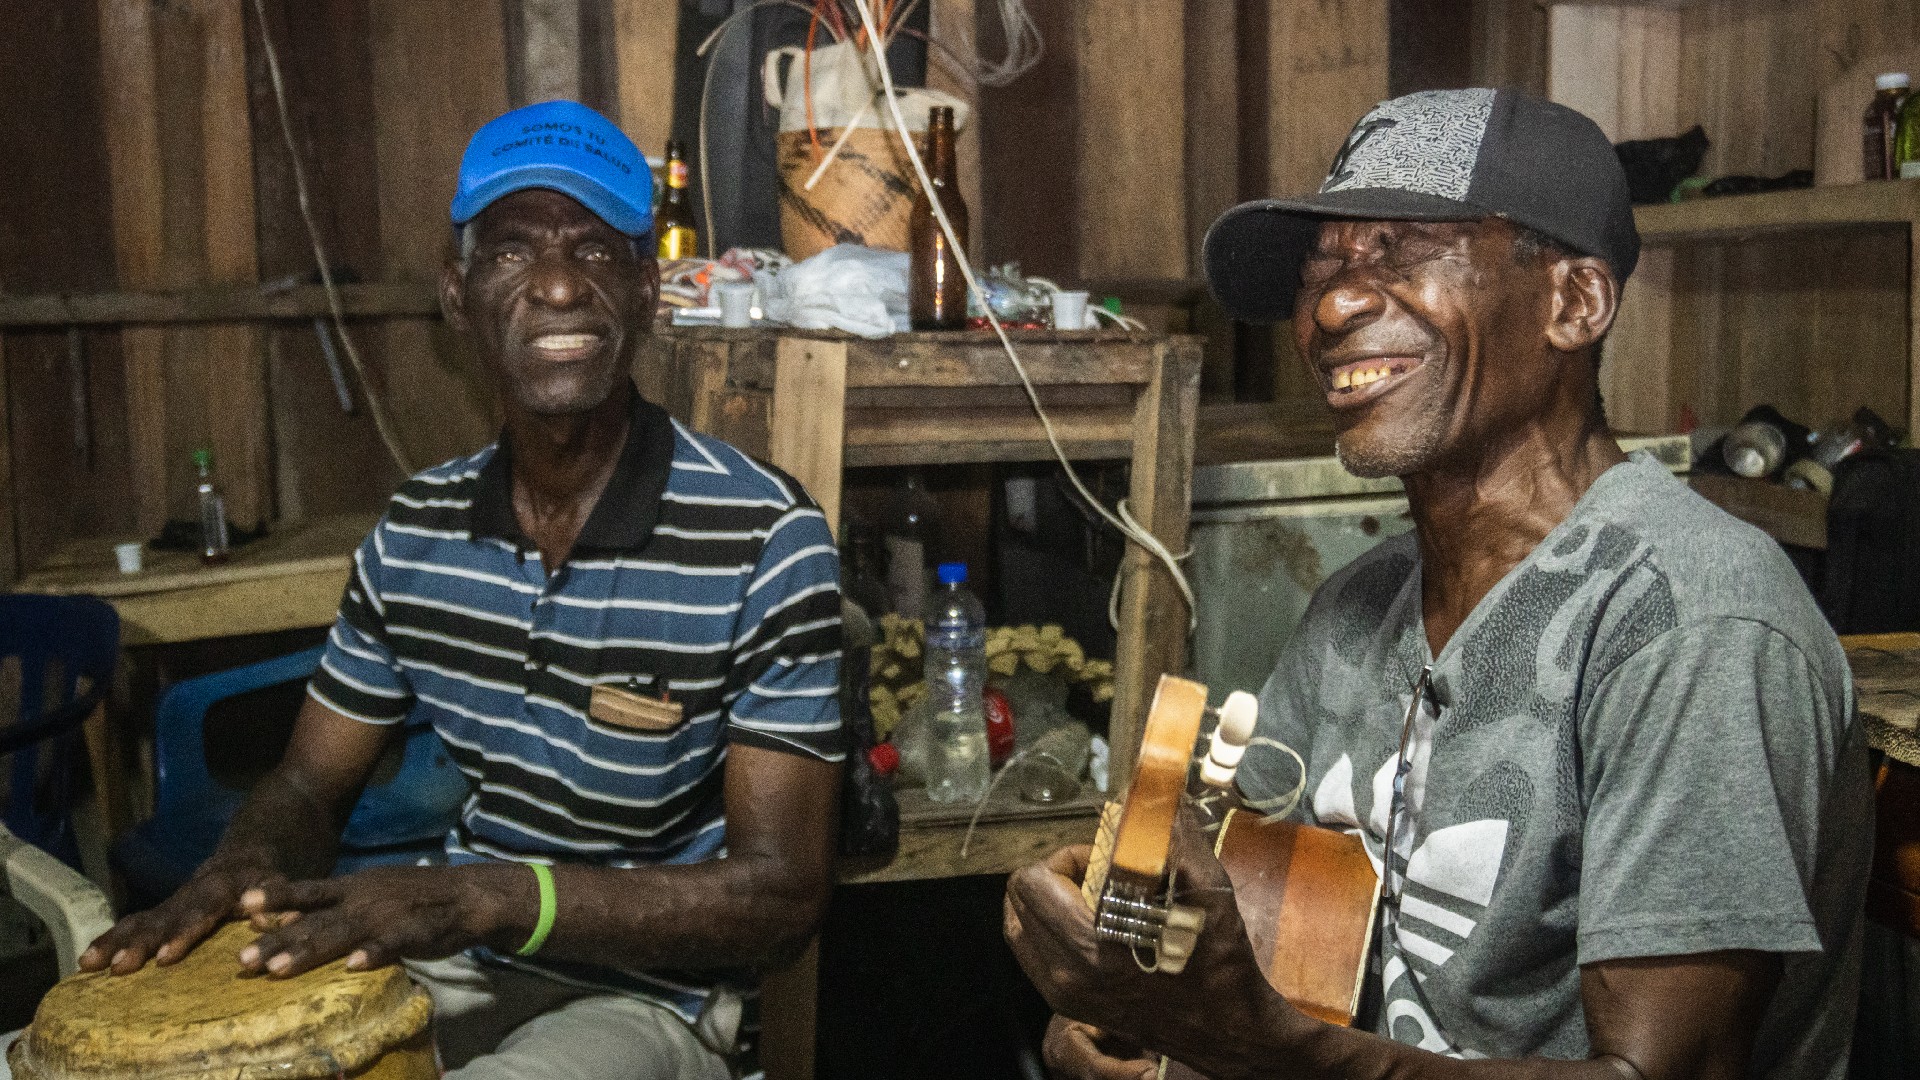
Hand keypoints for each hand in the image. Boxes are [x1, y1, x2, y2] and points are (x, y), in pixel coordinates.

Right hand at [79, 858, 280, 974]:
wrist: (252, 850)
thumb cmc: (271, 875)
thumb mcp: (281, 884)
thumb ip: (277, 900)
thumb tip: (272, 920)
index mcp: (222, 887)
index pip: (201, 912)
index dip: (183, 934)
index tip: (164, 957)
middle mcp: (192, 893)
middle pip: (163, 918)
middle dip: (140, 943)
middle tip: (120, 966)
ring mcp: (174, 901)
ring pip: (142, 919)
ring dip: (117, 942)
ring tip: (90, 964)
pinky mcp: (164, 909)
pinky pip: (134, 923)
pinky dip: (111, 939)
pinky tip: (86, 960)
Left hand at [236, 864, 522, 977]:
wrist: (469, 894)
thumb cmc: (414, 897)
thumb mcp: (371, 892)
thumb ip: (334, 906)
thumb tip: (287, 920)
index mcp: (353, 887)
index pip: (307, 892)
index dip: (275, 897)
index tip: (241, 904)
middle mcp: (363, 898)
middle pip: (314, 921)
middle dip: (277, 941)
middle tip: (243, 961)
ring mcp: (387, 914)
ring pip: (341, 934)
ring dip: (309, 951)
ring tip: (279, 969)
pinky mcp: (414, 931)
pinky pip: (391, 944)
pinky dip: (373, 952)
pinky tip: (355, 965)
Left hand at [1004, 805, 1298, 1066]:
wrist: (1223, 1029)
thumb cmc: (1219, 960)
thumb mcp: (1208, 890)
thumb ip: (1174, 837)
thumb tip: (1153, 791)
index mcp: (1102, 939)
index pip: (1045, 874)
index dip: (1079, 851)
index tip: (1110, 855)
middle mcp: (1072, 967)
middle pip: (1022, 890)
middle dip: (1058, 870)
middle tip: (1097, 875)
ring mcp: (1063, 989)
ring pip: (1017, 918)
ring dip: (1047, 898)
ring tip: (1089, 899)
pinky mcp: (1063, 1003)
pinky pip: (1026, 948)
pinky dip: (1045, 926)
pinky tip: (1083, 924)